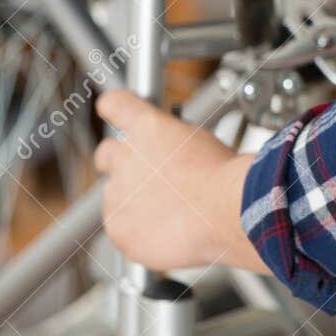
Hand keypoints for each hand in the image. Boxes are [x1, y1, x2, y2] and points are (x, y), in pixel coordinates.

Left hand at [94, 89, 266, 276]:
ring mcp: (119, 193)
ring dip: (130, 199)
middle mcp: (126, 156)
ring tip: (165, 212)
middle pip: (106, 153)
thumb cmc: (226, 178)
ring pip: (112, 193)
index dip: (115, 109)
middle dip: (120, 162)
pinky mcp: (119, 226)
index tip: (117, 113)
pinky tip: (161, 231)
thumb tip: (173, 150)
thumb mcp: (203, 143)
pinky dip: (134, 230)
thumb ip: (175, 143)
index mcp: (148, 127)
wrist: (229, 212)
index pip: (114, 104)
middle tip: (146, 176)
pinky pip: (117, 225)